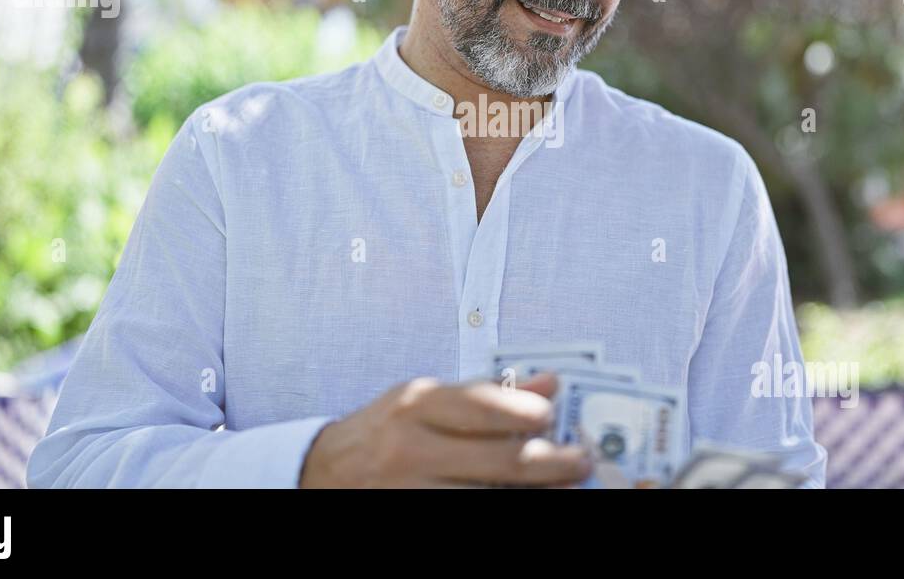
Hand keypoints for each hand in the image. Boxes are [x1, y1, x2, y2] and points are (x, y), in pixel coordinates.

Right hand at [299, 372, 592, 487]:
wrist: (321, 475)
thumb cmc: (385, 432)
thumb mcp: (426, 400)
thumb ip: (488, 393)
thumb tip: (551, 384)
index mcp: (417, 405)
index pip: (488, 406)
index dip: (533, 415)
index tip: (556, 420)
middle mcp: (412, 448)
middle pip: (503, 460)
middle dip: (555, 463)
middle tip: (582, 461)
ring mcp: (411, 492)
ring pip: (492, 497)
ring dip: (537, 493)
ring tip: (564, 488)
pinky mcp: (413, 518)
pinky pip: (471, 513)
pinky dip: (504, 506)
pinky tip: (525, 499)